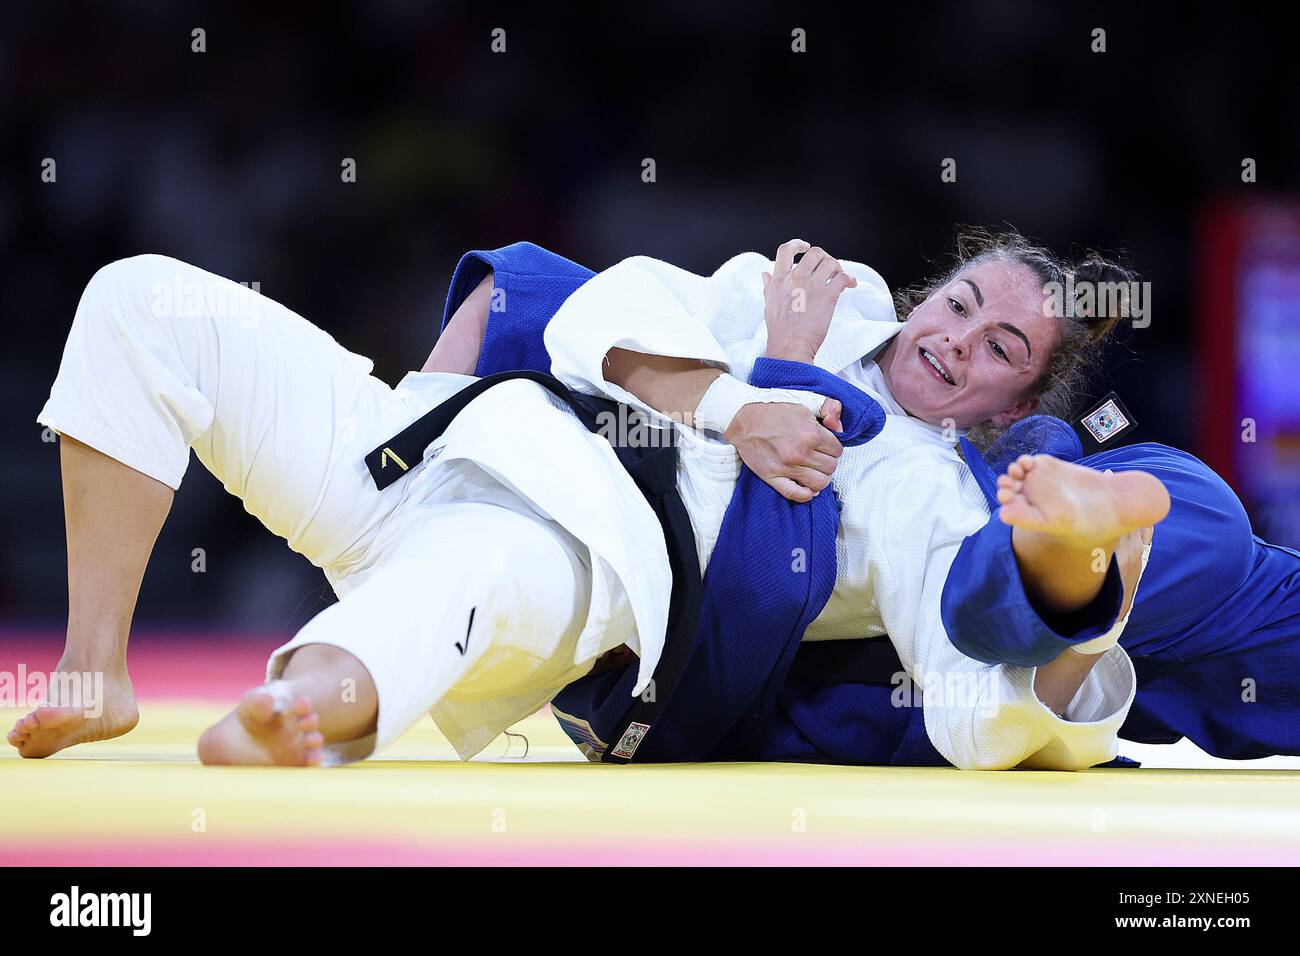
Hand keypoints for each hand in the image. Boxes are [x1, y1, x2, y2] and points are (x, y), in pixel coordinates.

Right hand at [724, 400, 843, 501]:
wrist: (743, 417)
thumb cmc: (773, 409)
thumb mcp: (805, 401)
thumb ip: (829, 408)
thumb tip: (840, 427)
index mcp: (811, 433)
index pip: (837, 450)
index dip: (833, 448)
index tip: (825, 446)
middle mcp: (801, 452)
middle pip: (830, 468)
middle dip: (827, 462)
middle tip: (819, 457)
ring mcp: (786, 467)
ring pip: (819, 483)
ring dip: (820, 478)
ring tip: (814, 471)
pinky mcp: (772, 476)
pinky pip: (795, 494)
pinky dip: (806, 494)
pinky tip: (808, 488)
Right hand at [762, 239, 857, 362]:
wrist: (789, 347)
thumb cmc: (779, 331)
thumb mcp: (769, 304)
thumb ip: (769, 286)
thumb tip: (765, 274)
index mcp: (779, 280)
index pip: (785, 250)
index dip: (797, 244)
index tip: (804, 247)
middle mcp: (796, 279)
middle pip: (814, 253)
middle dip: (824, 257)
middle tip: (827, 268)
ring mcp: (812, 287)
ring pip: (830, 262)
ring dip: (837, 268)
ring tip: (838, 277)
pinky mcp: (827, 296)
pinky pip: (843, 278)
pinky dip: (849, 279)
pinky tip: (850, 285)